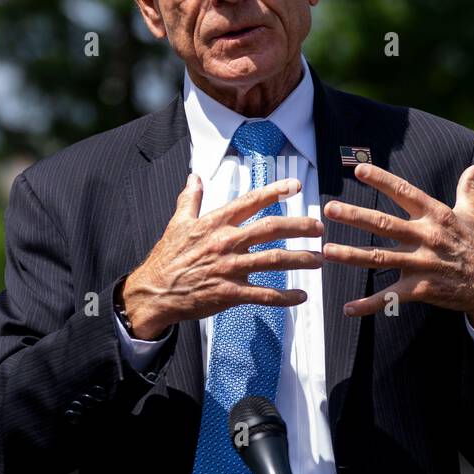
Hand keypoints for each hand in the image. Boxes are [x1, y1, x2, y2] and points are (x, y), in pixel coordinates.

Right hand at [119, 173, 324, 338]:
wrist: (154, 293)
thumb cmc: (166, 258)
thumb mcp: (177, 224)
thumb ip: (190, 199)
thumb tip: (192, 176)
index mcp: (215, 223)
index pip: (250, 201)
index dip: (274, 191)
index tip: (296, 186)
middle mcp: (226, 242)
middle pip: (271, 228)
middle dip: (299, 226)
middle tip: (319, 228)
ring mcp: (229, 268)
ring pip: (274, 260)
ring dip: (300, 259)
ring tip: (319, 259)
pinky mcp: (230, 294)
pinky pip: (264, 294)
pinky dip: (285, 296)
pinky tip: (301, 296)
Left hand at [321, 162, 473, 334]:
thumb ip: (468, 189)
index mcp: (437, 215)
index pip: (405, 192)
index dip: (381, 179)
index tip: (358, 169)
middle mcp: (427, 237)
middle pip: (385, 224)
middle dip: (355, 217)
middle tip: (329, 209)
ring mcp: (423, 264)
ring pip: (381, 258)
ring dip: (352, 255)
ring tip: (326, 251)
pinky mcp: (422, 289)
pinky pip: (390, 297)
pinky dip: (368, 305)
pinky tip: (347, 308)